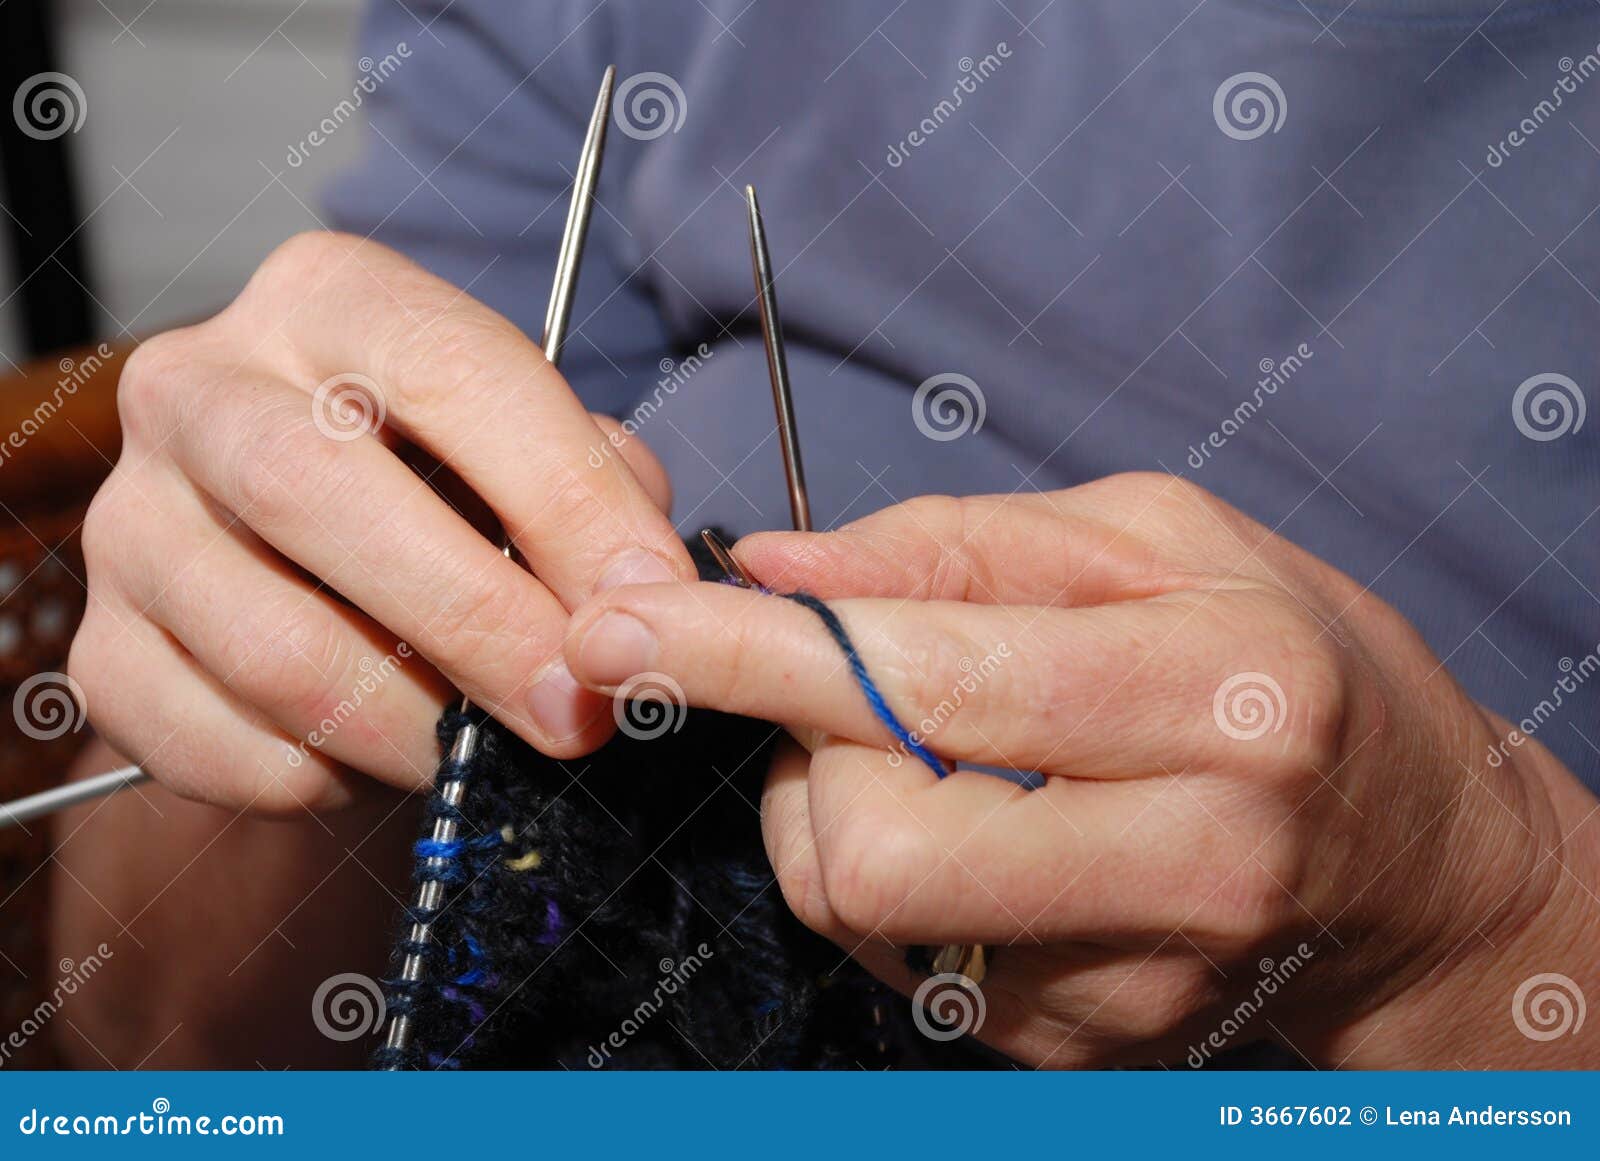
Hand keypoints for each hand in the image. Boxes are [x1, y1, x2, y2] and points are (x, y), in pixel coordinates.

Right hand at [69, 232, 691, 812]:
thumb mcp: (533, 444)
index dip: (564, 494)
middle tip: (576, 707)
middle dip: (477, 620)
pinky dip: (329, 777)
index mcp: (326, 300)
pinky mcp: (103, 651)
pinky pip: (224, 744)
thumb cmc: (449, 486)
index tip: (647, 598)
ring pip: (269, 644)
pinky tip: (384, 754)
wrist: (309, 560)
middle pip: (318, 492)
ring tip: (491, 745)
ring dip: (412, 723)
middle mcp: (198, 386)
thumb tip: (635, 584)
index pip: (448, 368)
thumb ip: (594, 482)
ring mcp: (133, 521)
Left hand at [561, 474, 1599, 1066]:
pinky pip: (902, 958)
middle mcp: (1188, 859)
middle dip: (802, 755)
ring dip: (839, 809)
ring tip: (940, 752)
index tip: (621, 627)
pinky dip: (893, 875)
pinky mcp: (1084, 1045)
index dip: (748, 652)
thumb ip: (957, 545)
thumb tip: (774, 568)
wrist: (1411, 853)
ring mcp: (1133, 981)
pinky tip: (981, 826)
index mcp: (1217, 697)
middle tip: (853, 691)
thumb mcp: (1156, 539)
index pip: (927, 681)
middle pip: (868, 844)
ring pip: (865, 910)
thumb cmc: (1288, 659)